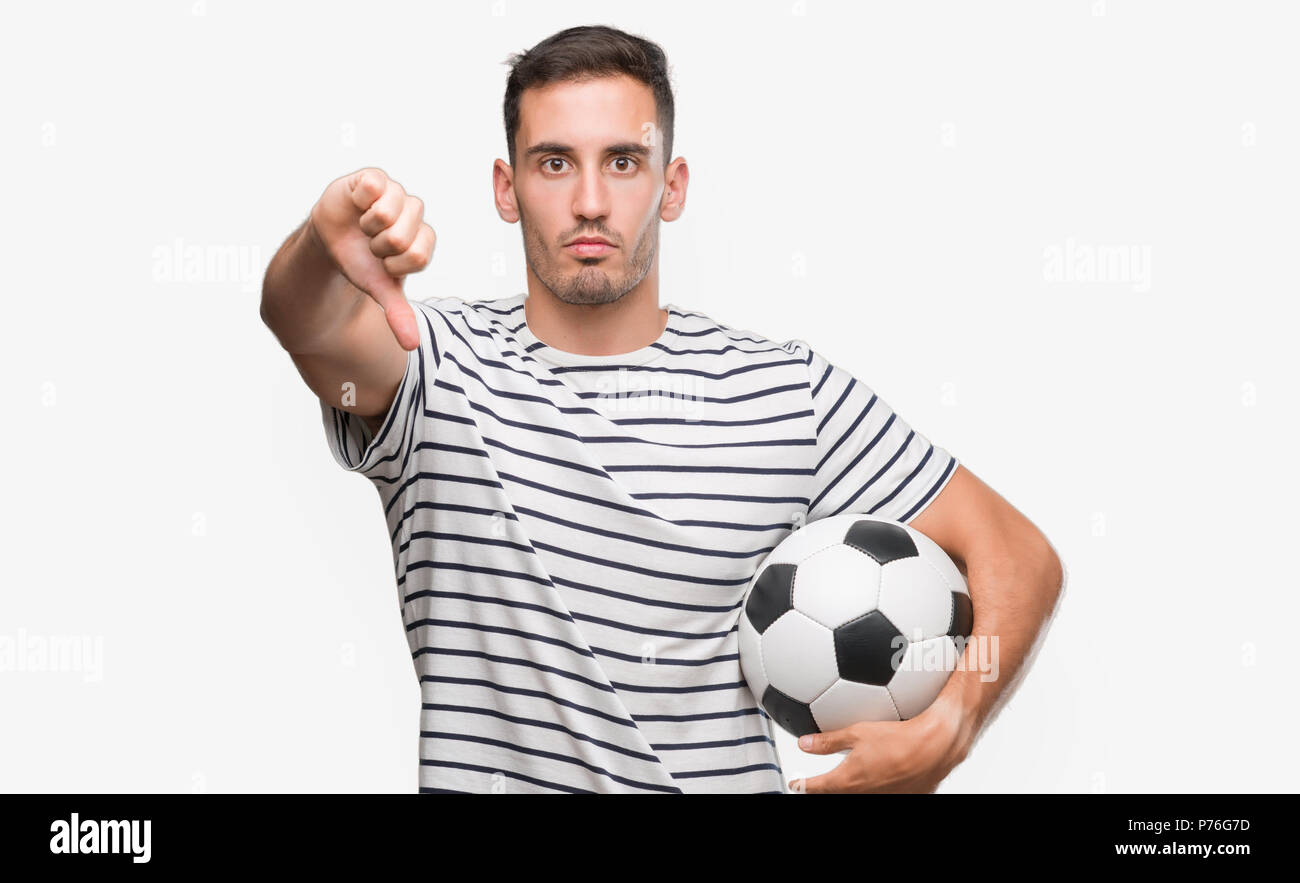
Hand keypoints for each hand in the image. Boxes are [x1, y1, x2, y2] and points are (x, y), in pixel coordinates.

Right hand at [308, 167, 434, 350]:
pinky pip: (374, 185)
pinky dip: (360, 200)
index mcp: (422, 239)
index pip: (420, 255)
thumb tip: (411, 345)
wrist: (330, 240)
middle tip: (370, 244)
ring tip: (363, 226)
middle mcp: (414, 214)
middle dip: (378, 248)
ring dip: (367, 226)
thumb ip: (398, 313)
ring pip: (389, 212)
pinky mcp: (374, 178)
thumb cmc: (360, 261)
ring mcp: (396, 193)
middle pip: (403, 236)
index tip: (384, 264)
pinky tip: (356, 205)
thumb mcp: (378, 288)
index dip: (395, 265)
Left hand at [788, 696, 970, 793]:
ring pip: (858, 796)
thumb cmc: (899, 738)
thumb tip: (805, 743)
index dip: (802, 785)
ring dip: (850, 789)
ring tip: (848, 778)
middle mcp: (863, 794)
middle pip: (836, 794)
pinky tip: (880, 775)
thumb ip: (828, 741)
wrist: (934, 748)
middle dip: (824, 789)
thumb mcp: (857, 732)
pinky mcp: (902, 797)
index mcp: (847, 780)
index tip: (796, 783)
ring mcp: (883, 797)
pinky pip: (882, 793)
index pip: (816, 788)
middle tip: (817, 784)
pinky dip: (876, 787)